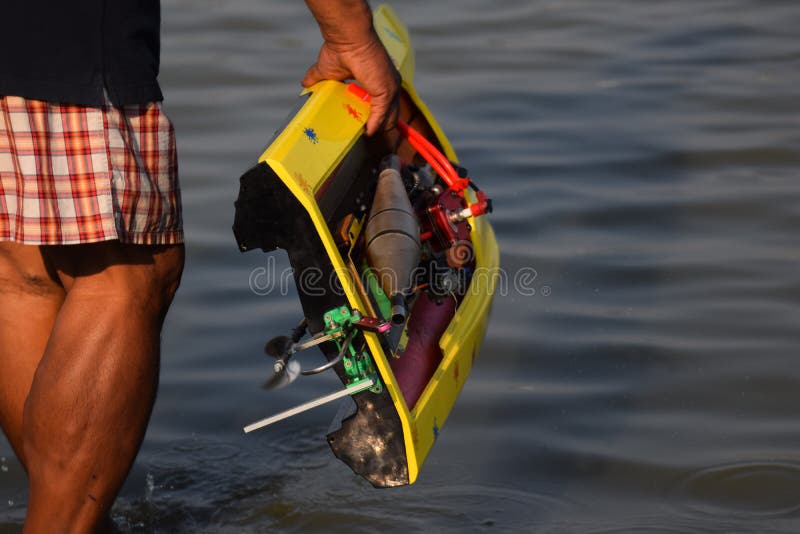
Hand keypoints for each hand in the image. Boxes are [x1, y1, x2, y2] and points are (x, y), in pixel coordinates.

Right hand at [302, 1, 400, 135]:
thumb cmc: (340, 49)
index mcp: (380, 80)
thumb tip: (304, 86)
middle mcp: (390, 84)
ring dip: (377, 128)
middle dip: (379, 126)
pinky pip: (381, 115)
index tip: (363, 125)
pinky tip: (366, 132)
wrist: (347, 38)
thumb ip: (317, 79)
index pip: (384, 105)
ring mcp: (390, 88)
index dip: (376, 117)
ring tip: (362, 133)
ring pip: (389, 117)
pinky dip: (374, 125)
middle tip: (362, 132)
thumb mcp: (327, 70)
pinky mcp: (386, 91)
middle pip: (390, 115)